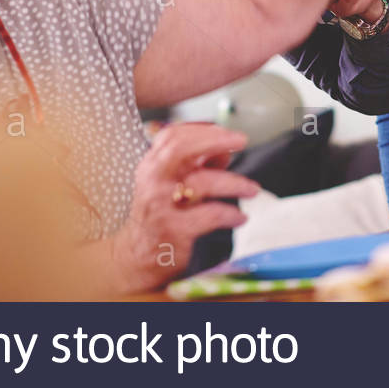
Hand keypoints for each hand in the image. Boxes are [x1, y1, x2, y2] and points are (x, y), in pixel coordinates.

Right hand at [108, 122, 259, 292]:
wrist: (136, 258)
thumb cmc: (159, 216)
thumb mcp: (172, 185)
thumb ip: (197, 165)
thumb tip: (224, 150)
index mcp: (151, 166)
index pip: (173, 136)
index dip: (202, 129)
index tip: (228, 132)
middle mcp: (153, 181)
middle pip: (180, 149)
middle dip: (214, 140)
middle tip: (241, 141)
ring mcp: (160, 206)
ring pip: (202, 182)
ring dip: (234, 182)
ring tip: (252, 189)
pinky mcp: (174, 229)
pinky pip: (210, 214)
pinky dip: (230, 214)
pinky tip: (239, 217)